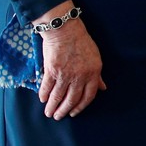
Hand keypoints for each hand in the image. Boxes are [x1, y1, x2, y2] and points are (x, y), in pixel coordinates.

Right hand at [36, 3, 105, 119]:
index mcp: (93, 72)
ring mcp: (65, 74)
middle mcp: (80, 76)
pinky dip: (44, 95)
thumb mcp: (96, 58)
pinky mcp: (52, 70)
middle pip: (72, 99)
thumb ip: (97, 75)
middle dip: (64, 110)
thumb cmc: (82, 42)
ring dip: (52, 106)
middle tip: (58, 116)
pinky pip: (47, 87)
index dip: (81, 106)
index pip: (89, 96)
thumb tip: (102, 88)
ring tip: (48, 113)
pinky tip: (42, 100)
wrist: (65, 29)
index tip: (74, 112)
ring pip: (58, 96)